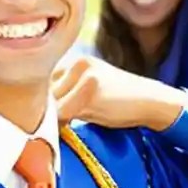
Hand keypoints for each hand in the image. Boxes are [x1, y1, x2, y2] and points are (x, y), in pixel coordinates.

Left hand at [51, 56, 185, 131]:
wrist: (150, 100)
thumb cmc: (120, 101)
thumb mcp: (91, 91)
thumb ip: (66, 94)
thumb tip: (37, 111)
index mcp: (77, 62)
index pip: (44, 81)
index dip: (41, 101)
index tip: (42, 115)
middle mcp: (78, 64)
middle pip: (44, 91)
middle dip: (44, 110)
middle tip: (51, 123)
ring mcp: (84, 76)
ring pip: (51, 103)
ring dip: (52, 118)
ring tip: (64, 124)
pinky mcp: (89, 92)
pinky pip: (62, 113)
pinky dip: (61, 124)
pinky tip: (71, 125)